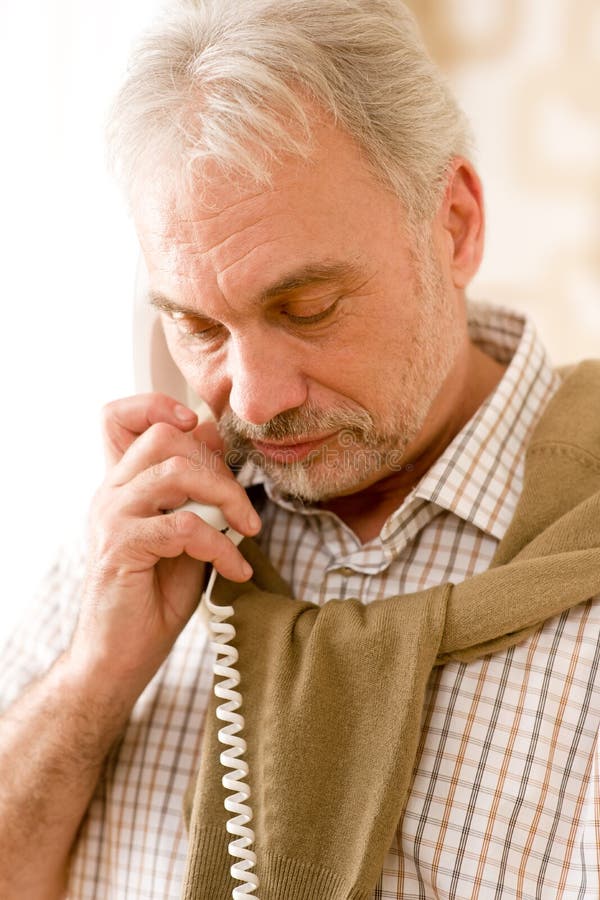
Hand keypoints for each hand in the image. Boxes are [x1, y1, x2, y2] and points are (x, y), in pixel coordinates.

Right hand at [68, 393, 260, 693]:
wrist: (122, 656)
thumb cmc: (155, 595)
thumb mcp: (187, 533)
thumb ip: (197, 491)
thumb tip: (216, 441)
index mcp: (122, 484)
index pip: (118, 417)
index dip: (156, 406)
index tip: (200, 429)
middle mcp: (111, 493)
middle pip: (165, 438)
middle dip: (219, 466)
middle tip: (240, 507)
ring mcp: (112, 517)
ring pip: (176, 473)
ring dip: (226, 498)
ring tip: (247, 530)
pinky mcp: (121, 547)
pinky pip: (184, 527)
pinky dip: (221, 546)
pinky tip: (235, 569)